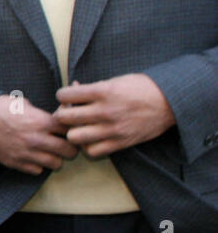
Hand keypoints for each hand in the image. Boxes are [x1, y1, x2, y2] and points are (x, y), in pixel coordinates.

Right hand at [0, 93, 78, 174]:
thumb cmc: (2, 107)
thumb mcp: (26, 104)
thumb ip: (44, 115)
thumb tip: (59, 117)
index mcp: (41, 122)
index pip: (70, 131)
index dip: (71, 131)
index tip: (68, 132)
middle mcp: (36, 139)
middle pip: (68, 151)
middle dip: (70, 148)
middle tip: (66, 146)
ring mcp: (26, 153)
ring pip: (55, 164)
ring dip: (56, 159)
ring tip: (51, 154)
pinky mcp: (15, 162)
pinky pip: (37, 171)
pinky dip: (38, 166)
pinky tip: (34, 158)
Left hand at [53, 74, 176, 157]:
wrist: (170, 102)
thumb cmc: (141, 88)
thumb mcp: (115, 81)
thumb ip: (93, 88)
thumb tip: (74, 90)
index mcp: (102, 91)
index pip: (64, 95)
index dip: (62, 94)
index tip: (68, 96)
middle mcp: (104, 111)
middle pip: (64, 118)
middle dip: (62, 114)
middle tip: (69, 112)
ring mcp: (112, 129)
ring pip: (74, 137)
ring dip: (73, 132)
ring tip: (79, 127)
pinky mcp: (120, 143)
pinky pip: (92, 151)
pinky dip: (88, 146)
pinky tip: (92, 138)